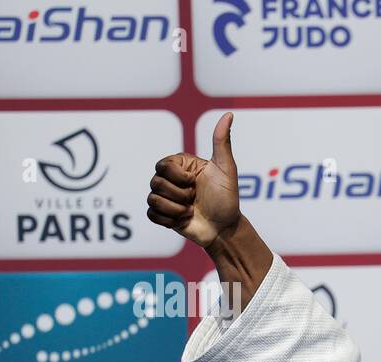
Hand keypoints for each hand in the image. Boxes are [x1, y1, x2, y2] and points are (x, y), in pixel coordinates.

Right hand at [147, 111, 240, 247]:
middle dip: (180, 194)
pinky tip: (184, 219)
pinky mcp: (162, 214)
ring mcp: (165, 197)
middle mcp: (170, 179)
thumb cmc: (227, 198)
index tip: (195, 183)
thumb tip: (229, 114)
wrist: (225, 228)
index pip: (163, 166)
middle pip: (155, 182)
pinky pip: (152, 214)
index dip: (179, 178)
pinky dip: (169, 219)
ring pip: (153, 199)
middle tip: (195, 199)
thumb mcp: (226, 169)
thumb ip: (221, 142)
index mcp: (180, 166)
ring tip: (191, 210)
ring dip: (176, 209)